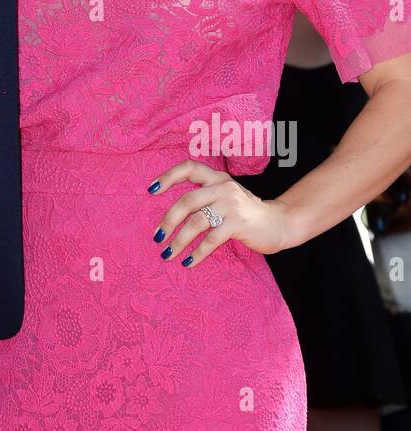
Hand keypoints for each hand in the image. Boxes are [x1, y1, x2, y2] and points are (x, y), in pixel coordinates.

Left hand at [147, 160, 294, 266]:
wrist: (279, 223)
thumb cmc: (246, 212)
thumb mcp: (226, 196)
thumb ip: (206, 196)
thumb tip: (172, 214)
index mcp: (217, 178)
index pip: (189, 168)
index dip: (168, 176)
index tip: (151, 190)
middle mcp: (223, 187)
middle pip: (187, 201)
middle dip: (168, 220)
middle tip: (157, 236)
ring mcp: (231, 205)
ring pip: (196, 222)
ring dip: (179, 241)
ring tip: (168, 254)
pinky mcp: (238, 224)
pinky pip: (211, 240)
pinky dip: (197, 253)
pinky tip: (189, 262)